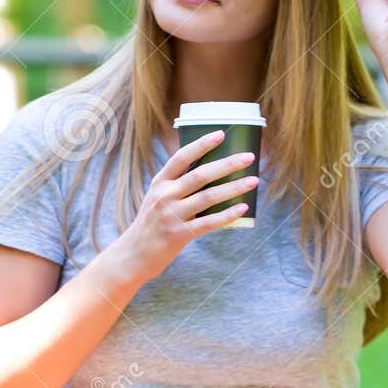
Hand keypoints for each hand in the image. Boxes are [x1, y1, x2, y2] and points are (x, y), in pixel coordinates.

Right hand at [112, 130, 257, 283]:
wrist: (134, 253)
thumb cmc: (152, 222)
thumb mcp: (157, 197)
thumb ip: (177, 184)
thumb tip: (212, 171)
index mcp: (160, 182)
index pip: (181, 157)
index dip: (201, 144)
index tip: (221, 134)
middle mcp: (165, 195)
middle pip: (200, 174)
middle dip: (227, 164)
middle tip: (249, 157)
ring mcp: (172, 215)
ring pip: (208, 197)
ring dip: (233, 187)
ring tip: (253, 180)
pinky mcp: (179, 234)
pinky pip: (209, 222)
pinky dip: (228, 215)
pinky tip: (243, 207)